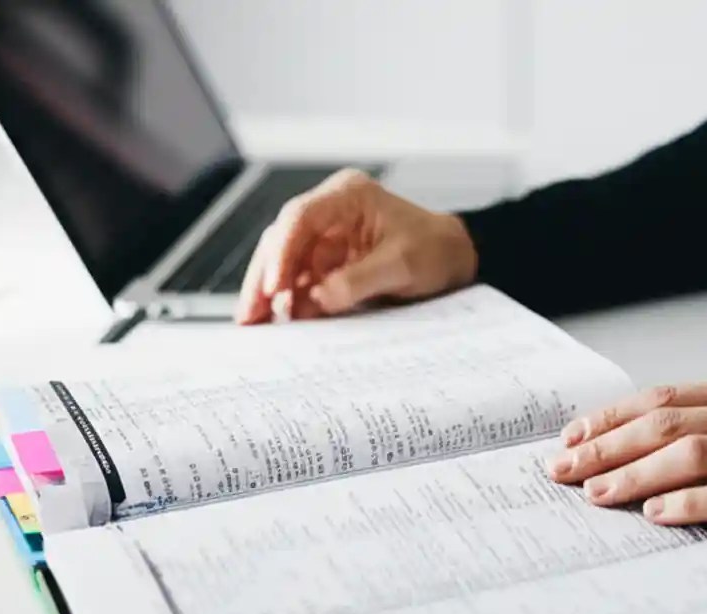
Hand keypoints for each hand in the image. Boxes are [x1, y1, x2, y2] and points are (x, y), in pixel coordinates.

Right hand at [234, 168, 477, 323]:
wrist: (456, 258)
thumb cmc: (436, 250)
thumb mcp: (403, 265)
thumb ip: (357, 281)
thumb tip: (315, 300)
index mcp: (348, 195)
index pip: (300, 218)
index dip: (281, 253)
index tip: (273, 289)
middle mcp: (330, 211)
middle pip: (282, 239)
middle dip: (264, 278)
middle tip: (249, 315)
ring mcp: (325, 236)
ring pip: (283, 261)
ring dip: (269, 294)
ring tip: (255, 325)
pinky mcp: (327, 261)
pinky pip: (299, 280)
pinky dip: (287, 302)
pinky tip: (276, 323)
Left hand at [550, 379, 706, 576]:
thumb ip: (698, 442)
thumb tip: (612, 459)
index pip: (665, 397)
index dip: (612, 417)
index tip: (570, 439)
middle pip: (671, 422)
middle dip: (610, 447)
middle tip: (566, 470)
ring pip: (697, 453)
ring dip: (638, 474)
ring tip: (599, 493)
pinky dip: (691, 502)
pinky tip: (656, 512)